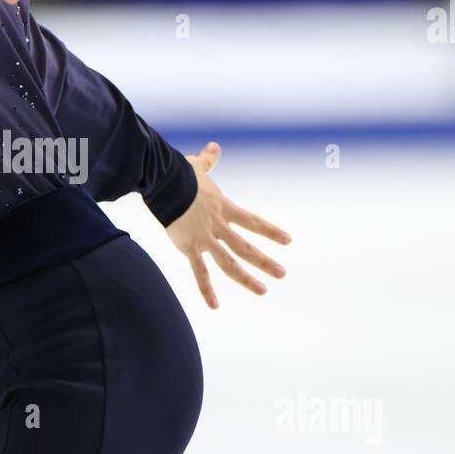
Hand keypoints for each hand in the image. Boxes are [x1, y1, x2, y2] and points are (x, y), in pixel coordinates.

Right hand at [165, 142, 291, 308]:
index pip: (252, 222)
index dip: (270, 231)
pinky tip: (215, 306)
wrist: (166, 182)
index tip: (288, 241)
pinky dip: (206, 290)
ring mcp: (205, 238)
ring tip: (263, 291)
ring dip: (247, 278)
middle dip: (265, 261)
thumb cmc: (179, 173)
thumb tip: (214, 147)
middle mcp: (219, 226)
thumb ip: (208, 161)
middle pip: (246, 247)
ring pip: (230, 263)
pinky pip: (199, 272)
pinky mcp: (189, 247)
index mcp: (223, 208)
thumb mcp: (197, 167)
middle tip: (282, 274)